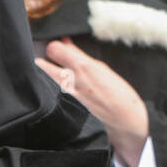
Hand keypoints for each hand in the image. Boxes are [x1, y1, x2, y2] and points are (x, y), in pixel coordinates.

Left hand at [35, 38, 148, 166]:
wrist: (127, 123)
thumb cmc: (120, 96)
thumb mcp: (102, 70)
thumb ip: (80, 56)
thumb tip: (66, 43)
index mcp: (82, 67)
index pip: (53, 48)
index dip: (54, 49)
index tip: (57, 53)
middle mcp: (70, 81)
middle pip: (40, 64)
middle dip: (43, 63)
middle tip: (51, 67)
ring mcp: (64, 97)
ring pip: (41, 80)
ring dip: (45, 78)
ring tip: (54, 82)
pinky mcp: (63, 110)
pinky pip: (47, 97)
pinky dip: (49, 93)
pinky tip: (57, 97)